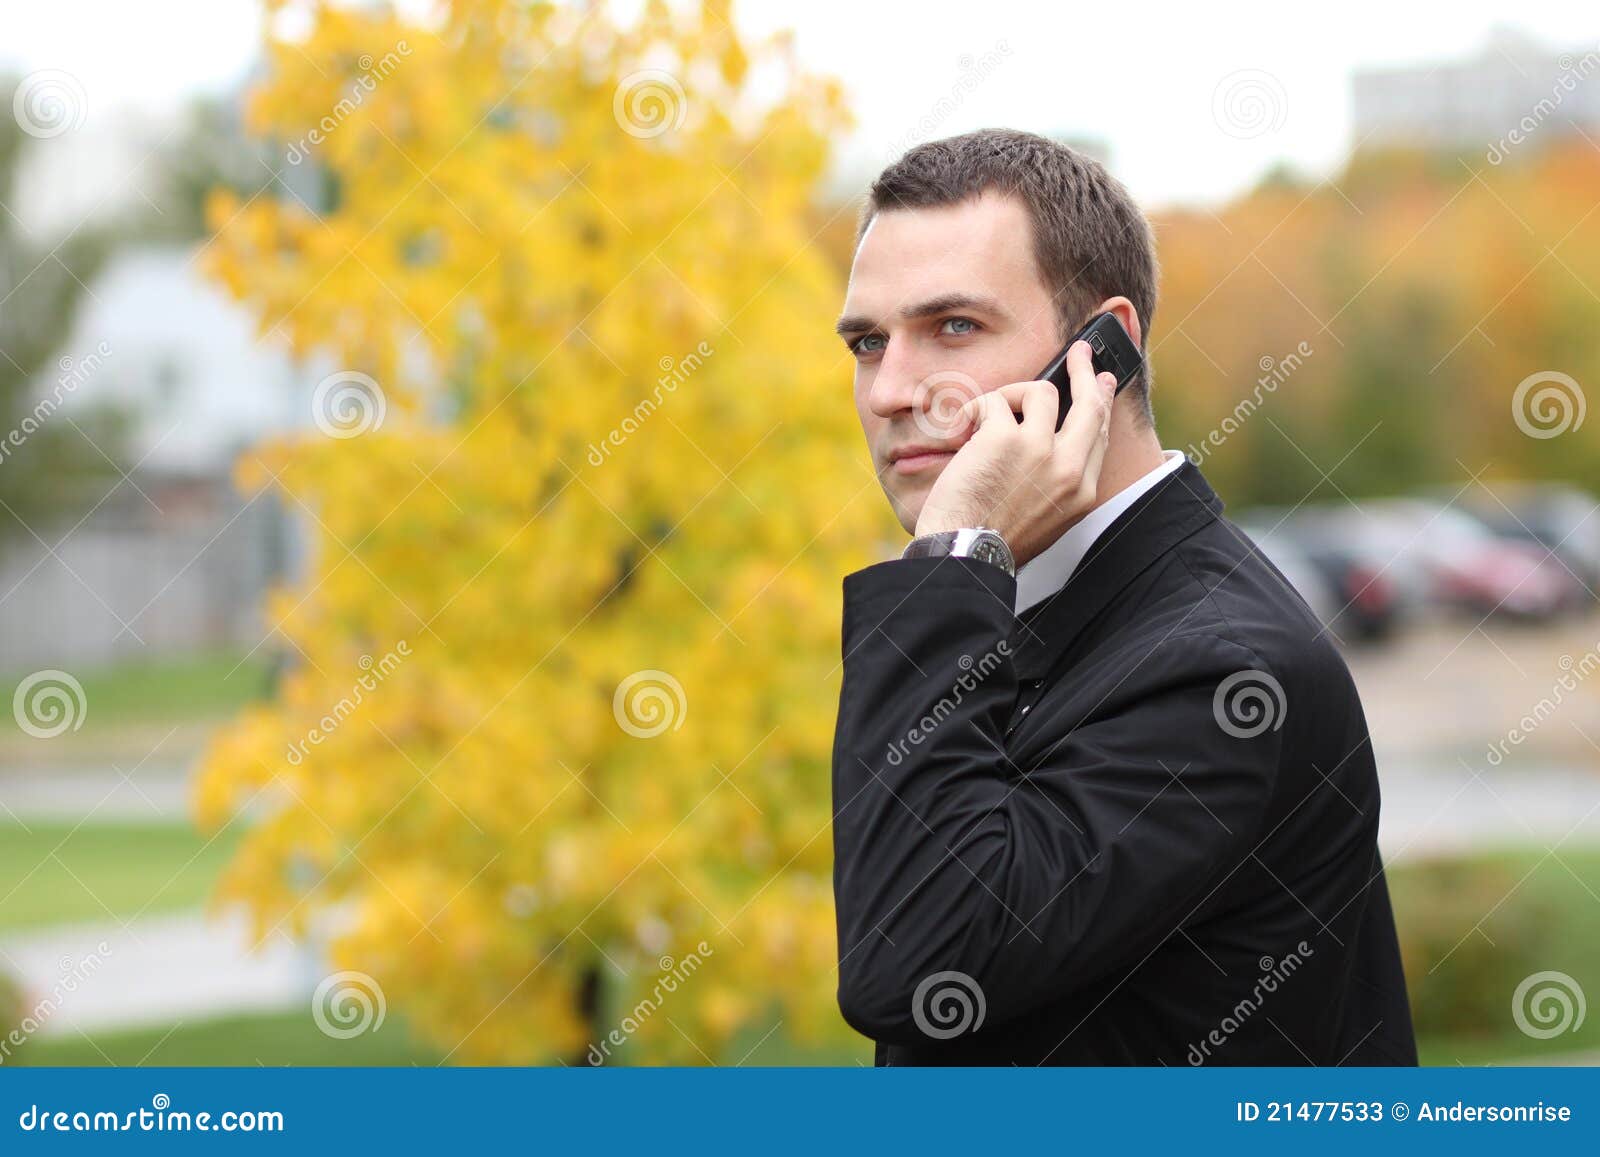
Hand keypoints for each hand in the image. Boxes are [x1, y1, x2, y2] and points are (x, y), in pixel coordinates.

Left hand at [915, 339, 1116, 566]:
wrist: (965, 556)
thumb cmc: (992, 541)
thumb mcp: (1045, 517)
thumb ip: (1056, 480)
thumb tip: (1054, 440)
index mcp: (1082, 492)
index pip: (1098, 434)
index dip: (1099, 402)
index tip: (1099, 381)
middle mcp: (1068, 468)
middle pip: (1089, 402)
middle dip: (1084, 370)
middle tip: (1078, 351)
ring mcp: (1038, 450)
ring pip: (1040, 392)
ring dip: (1011, 395)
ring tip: (985, 418)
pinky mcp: (1003, 438)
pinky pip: (994, 401)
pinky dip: (973, 410)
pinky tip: (960, 429)